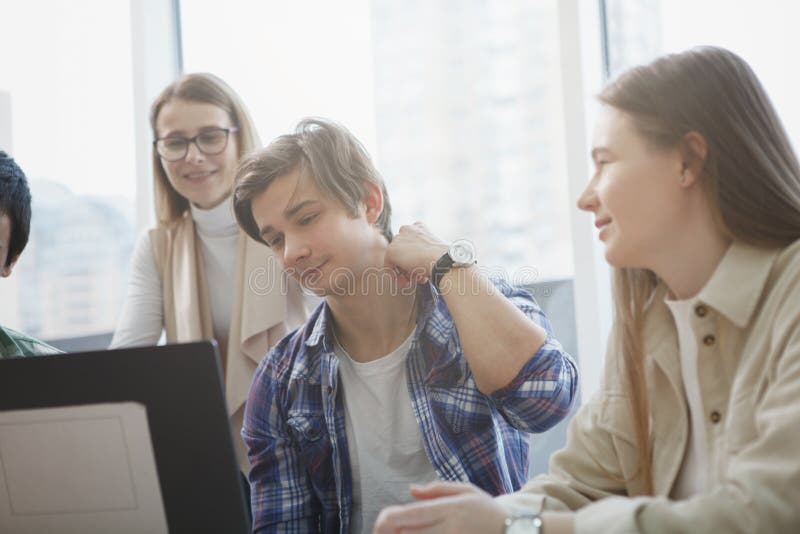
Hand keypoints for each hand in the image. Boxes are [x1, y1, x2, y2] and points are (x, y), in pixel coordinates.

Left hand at [373, 482, 506, 533]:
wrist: (516, 533)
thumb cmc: (489, 511)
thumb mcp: (466, 491)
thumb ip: (437, 490)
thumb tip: (411, 490)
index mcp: (450, 509)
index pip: (411, 515)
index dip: (390, 519)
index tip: (382, 520)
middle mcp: (450, 529)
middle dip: (392, 532)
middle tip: (383, 531)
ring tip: (398, 533)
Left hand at [385, 222, 447, 286]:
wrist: (442, 259)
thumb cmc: (442, 258)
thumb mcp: (433, 251)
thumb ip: (420, 253)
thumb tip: (413, 265)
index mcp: (419, 227)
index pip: (411, 244)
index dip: (416, 258)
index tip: (420, 268)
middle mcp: (407, 229)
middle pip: (402, 252)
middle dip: (409, 266)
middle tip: (416, 277)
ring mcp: (397, 239)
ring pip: (396, 259)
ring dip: (404, 272)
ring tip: (414, 280)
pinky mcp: (391, 250)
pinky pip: (388, 266)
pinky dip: (394, 275)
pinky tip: (404, 282)